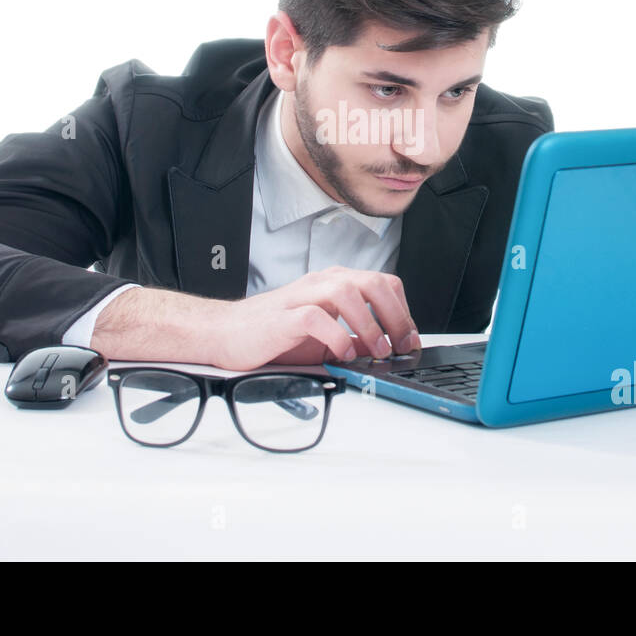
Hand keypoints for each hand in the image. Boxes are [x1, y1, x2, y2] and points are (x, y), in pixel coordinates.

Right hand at [208, 266, 420, 369]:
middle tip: (401, 345)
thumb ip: (354, 338)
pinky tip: (342, 353)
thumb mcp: (324, 337)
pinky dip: (336, 335)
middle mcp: (321, 283)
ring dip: (369, 323)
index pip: (383, 283)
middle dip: (395, 315)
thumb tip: (387, 350)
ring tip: (376, 350)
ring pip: (347, 291)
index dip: (403, 311)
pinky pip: (316, 317)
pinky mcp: (283, 316)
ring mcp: (301, 296)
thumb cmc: (273, 333)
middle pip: (372, 281)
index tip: (410, 340)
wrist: (224, 333)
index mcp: (334, 283)